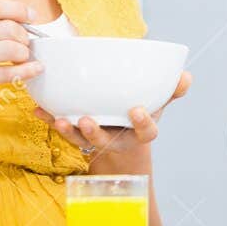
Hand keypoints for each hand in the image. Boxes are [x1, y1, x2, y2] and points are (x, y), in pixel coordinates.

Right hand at [0, 0, 42, 115]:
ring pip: (9, 49)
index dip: (18, 9)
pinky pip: (6, 73)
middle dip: (24, 35)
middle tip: (24, 43)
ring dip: (24, 53)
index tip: (31, 16)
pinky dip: (26, 71)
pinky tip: (34, 69)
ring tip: (22, 57)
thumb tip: (25, 18)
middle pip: (6, 27)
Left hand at [35, 71, 191, 174]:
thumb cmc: (137, 121)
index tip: (136, 111)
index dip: (142, 123)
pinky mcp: (77, 139)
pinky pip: (63, 132)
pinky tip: (40, 110)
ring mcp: (95, 142)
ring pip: (81, 141)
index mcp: (139, 134)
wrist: (120, 150)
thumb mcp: (157, 108)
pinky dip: (51, 121)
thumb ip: (170, 92)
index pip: (146, 133)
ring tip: (61, 119)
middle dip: (95, 133)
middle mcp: (117, 141)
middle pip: (106, 141)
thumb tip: (186, 75)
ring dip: (69, 131)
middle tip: (87, 120)